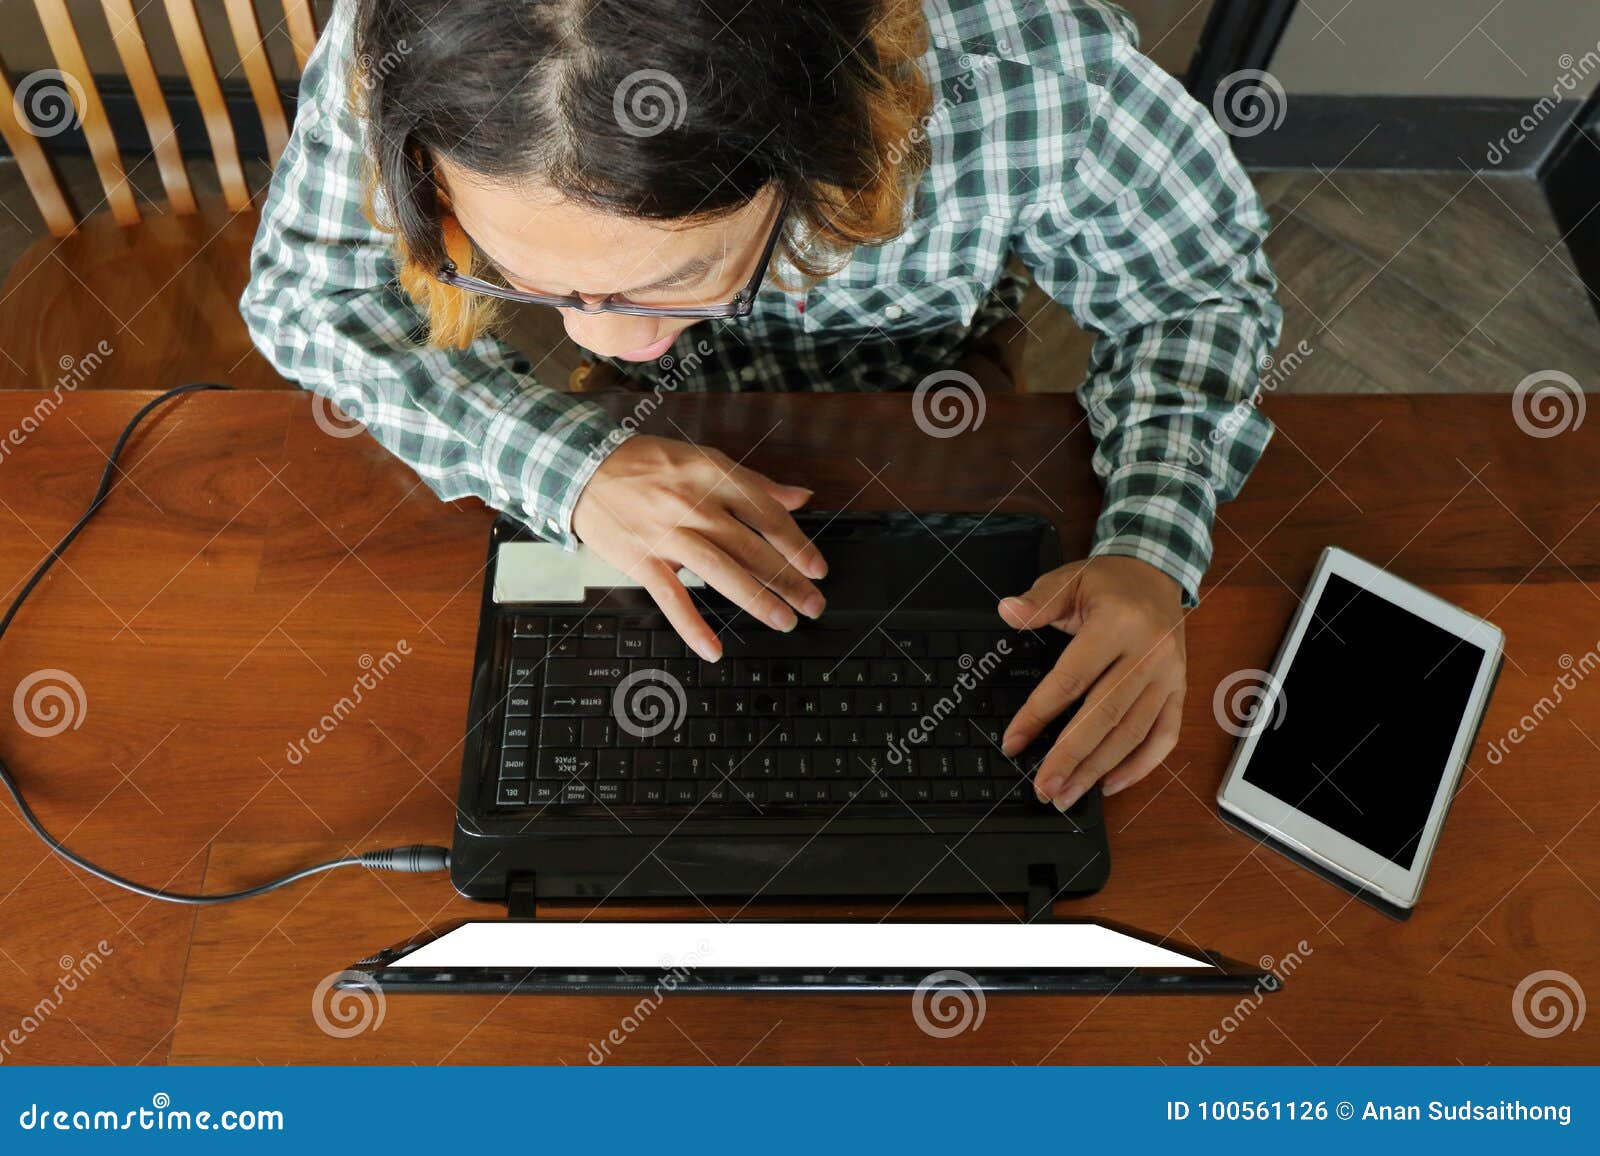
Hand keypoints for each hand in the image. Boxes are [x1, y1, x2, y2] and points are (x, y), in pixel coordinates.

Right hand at [571, 435, 826, 661]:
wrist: (582, 469)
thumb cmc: (646, 465)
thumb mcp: (704, 460)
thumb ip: (755, 483)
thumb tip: (801, 496)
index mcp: (713, 477)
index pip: (766, 514)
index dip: (797, 544)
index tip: (817, 568)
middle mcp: (694, 505)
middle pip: (751, 547)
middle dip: (788, 579)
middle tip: (813, 604)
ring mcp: (667, 535)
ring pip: (720, 571)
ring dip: (756, 599)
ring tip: (785, 620)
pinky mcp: (642, 561)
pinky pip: (672, 598)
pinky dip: (693, 626)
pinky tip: (714, 648)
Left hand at [998, 555, 1185, 810]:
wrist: (1158, 573)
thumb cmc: (1109, 582)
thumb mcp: (1070, 579)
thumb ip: (1038, 600)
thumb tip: (1007, 612)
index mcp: (1117, 624)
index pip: (1071, 679)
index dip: (1038, 714)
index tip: (1013, 741)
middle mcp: (1148, 654)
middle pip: (1105, 715)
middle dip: (1071, 758)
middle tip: (1044, 788)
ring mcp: (1168, 677)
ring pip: (1133, 733)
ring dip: (1099, 770)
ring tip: (1068, 794)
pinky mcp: (1179, 691)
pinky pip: (1165, 736)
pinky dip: (1141, 766)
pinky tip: (1111, 784)